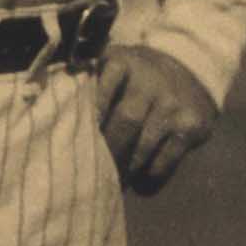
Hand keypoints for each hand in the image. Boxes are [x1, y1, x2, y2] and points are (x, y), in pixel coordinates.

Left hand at [95, 45, 218, 193]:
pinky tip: (139, 182)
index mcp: (123, 62)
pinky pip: (165, 162)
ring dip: (124, 169)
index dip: (93, 110)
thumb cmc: (135, 78)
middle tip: (92, 171)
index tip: (81, 134)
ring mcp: (173, 104)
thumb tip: (54, 115)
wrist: (190, 71)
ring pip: (143, 147)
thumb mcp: (113, 66)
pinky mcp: (192, 126)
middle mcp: (151, 80)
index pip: (105, 84)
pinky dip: (148, 179)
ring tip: (111, 183)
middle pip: (126, 120)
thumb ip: (87, 84)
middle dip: (107, 150)